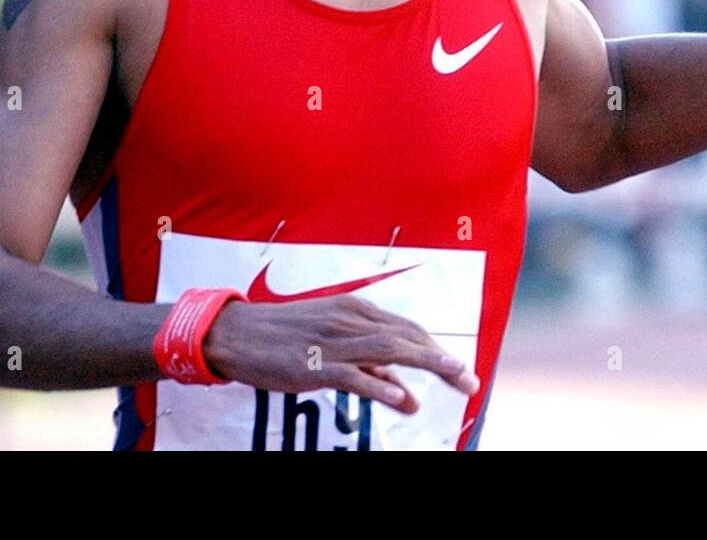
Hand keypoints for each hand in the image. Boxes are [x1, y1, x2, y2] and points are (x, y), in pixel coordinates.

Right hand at [202, 295, 479, 413]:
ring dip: (427, 364)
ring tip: (455, 379)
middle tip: (471, 380)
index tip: (460, 368)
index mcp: (356, 309)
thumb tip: (406, 392)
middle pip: (407, 338)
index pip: (408, 328)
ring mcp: (333, 341)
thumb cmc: (286, 337)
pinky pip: (353, 375)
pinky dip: (380, 385)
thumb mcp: (332, 342)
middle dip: (443, 359)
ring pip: (389, 350)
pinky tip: (401, 397)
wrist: (236, 333)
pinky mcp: (314, 365)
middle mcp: (350, 320)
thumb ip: (370, 365)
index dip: (437, 348)